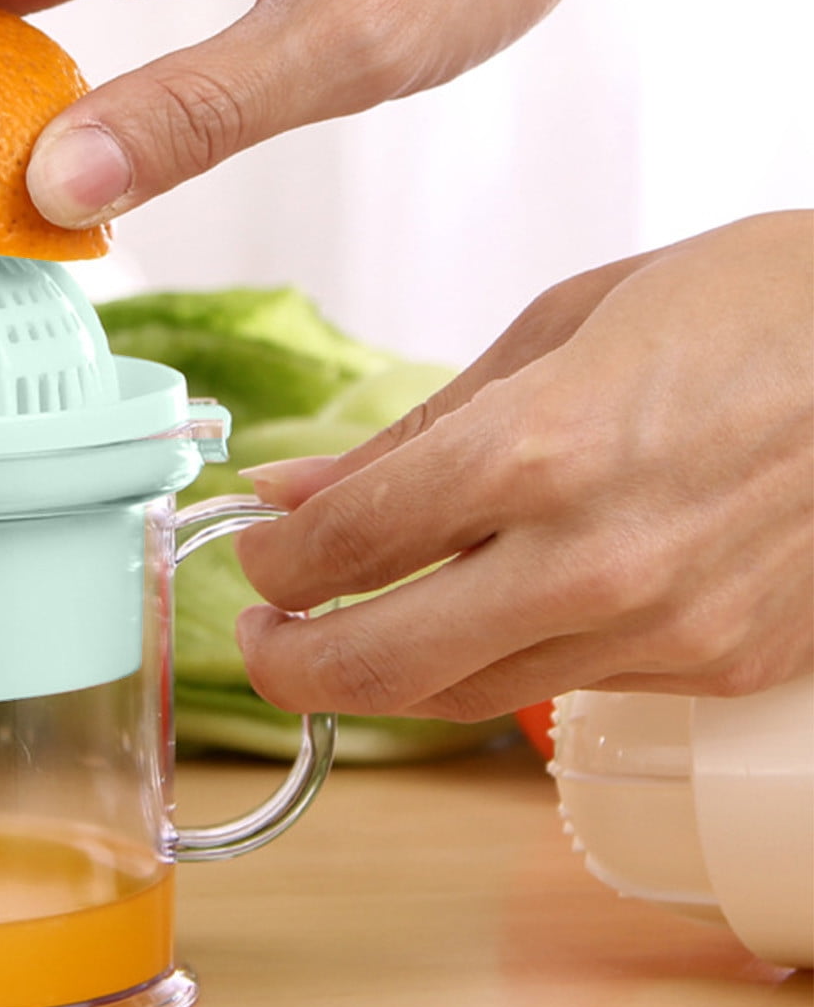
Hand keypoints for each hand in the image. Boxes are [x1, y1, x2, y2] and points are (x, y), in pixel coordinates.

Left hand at [232, 212, 813, 719]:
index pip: (345, 546)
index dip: (272, 562)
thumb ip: (414, 434)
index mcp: (542, 449)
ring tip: (348, 630)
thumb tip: (291, 489)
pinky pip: (566, 686)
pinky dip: (500, 659)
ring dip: (382, 675)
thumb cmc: (748, 307)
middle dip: (286, 665)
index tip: (259, 553)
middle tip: (261, 637)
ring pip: (466, 699)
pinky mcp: (720, 668)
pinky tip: (491, 610)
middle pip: (382, 665)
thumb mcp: (560, 329)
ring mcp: (667, 631)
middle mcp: (597, 561)